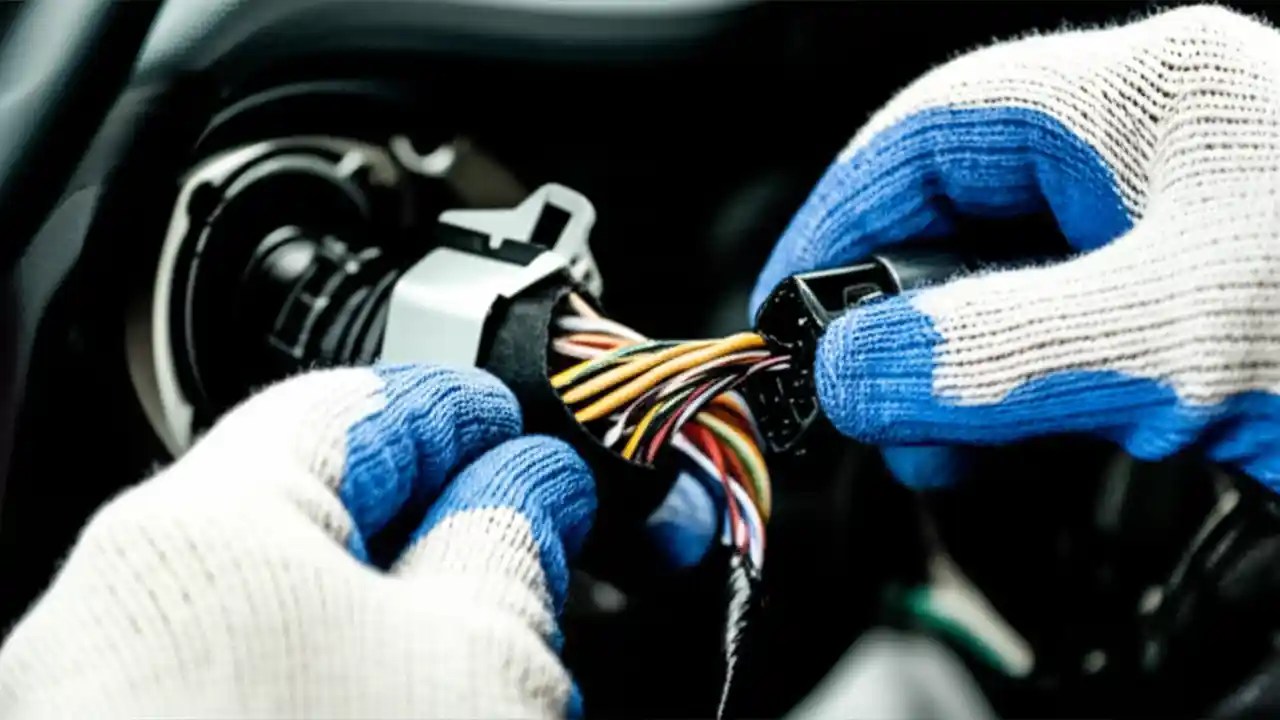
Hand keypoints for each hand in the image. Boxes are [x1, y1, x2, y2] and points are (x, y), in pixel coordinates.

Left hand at [0, 365, 594, 718]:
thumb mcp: (481, 659)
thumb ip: (515, 538)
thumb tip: (533, 480)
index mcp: (189, 540)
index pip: (352, 407)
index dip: (459, 407)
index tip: (518, 428)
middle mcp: (106, 614)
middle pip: (305, 509)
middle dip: (428, 517)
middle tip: (527, 539)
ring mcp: (97, 699)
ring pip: (270, 608)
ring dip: (379, 610)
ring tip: (471, 655)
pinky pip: (231, 677)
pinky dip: (317, 675)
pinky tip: (388, 708)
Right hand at [752, 5, 1279, 489]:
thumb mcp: (1164, 340)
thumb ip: (985, 354)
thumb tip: (849, 373)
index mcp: (1140, 99)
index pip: (926, 132)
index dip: (836, 222)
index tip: (787, 308)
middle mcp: (1153, 147)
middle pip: (962, 214)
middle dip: (896, 316)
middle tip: (863, 400)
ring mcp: (1182, 225)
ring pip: (1014, 284)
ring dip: (954, 367)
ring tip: (935, 446)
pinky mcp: (1205, 302)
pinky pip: (1073, 333)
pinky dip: (1021, 390)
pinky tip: (1008, 441)